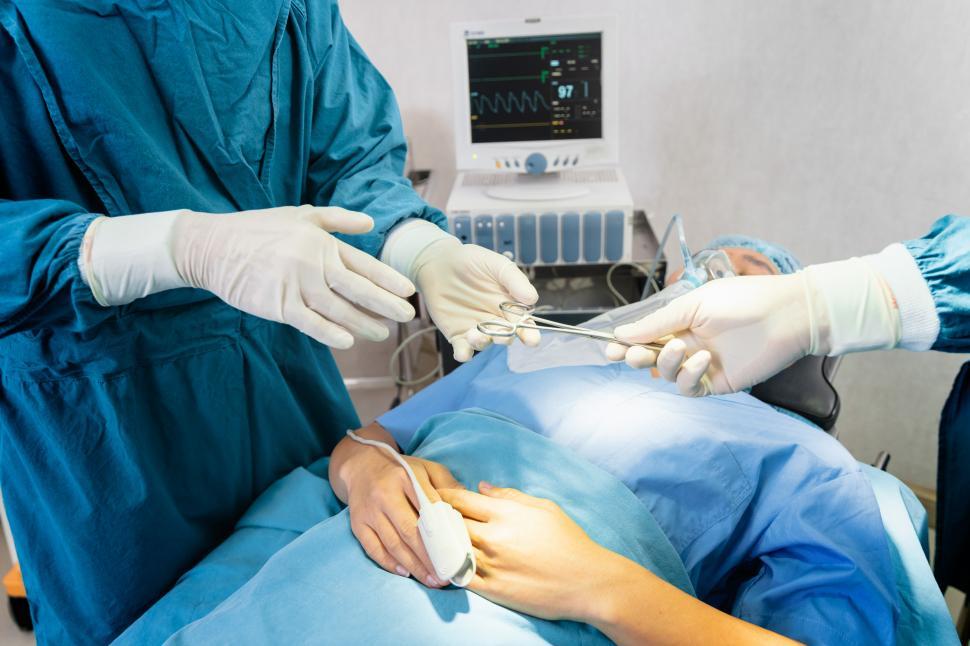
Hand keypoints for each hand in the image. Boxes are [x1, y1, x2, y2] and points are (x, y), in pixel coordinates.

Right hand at [83, 205, 416, 347]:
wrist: (213, 246)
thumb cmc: (259, 229)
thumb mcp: (300, 214)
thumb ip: (338, 219)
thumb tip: (370, 224)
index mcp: (321, 242)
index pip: (364, 264)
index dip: (389, 279)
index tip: (409, 292)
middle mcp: (313, 263)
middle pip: (358, 289)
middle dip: (386, 304)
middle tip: (406, 316)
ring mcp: (295, 286)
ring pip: (338, 310)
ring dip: (364, 323)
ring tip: (382, 333)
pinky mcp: (277, 306)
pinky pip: (310, 323)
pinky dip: (330, 333)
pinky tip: (347, 341)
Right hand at [329, 424, 461, 586]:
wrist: (362, 466)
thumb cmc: (401, 470)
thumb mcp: (426, 468)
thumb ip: (448, 484)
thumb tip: (468, 504)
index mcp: (406, 478)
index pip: (428, 509)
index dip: (443, 534)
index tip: (457, 554)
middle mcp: (385, 494)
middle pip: (409, 531)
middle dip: (429, 558)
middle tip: (445, 576)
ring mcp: (369, 511)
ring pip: (393, 544)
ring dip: (413, 565)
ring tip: (431, 580)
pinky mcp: (358, 524)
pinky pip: (373, 548)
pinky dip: (389, 563)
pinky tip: (405, 573)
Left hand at [414, 239, 540, 361]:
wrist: (438, 263)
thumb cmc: (471, 261)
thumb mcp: (495, 264)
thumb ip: (514, 280)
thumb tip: (532, 299)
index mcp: (510, 306)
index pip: (524, 323)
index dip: (530, 333)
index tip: (531, 340)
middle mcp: (496, 320)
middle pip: (506, 336)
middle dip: (505, 338)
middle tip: (502, 335)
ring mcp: (476, 329)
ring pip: (485, 343)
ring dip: (483, 343)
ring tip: (475, 334)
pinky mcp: (458, 334)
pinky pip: (463, 350)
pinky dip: (463, 354)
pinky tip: (462, 352)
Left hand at [443, 484, 801, 645]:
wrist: (589, 582)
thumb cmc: (568, 540)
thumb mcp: (542, 507)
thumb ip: (507, 495)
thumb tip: (478, 488)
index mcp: (504, 512)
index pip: (458, 499)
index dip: (440, 496)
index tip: (430, 495)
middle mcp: (493, 537)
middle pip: (447, 524)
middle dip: (432, 519)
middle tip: (418, 516)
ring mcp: (491, 565)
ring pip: (448, 550)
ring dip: (434, 545)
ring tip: (422, 540)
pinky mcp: (493, 589)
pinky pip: (460, 578)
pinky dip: (447, 570)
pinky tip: (438, 565)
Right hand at [605, 273, 815, 395]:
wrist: (786, 315)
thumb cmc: (743, 301)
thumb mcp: (692, 305)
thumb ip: (657, 323)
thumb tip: (622, 334)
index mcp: (681, 322)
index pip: (646, 336)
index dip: (626, 344)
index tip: (610, 348)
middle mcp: (689, 344)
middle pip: (651, 359)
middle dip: (638, 357)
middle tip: (633, 355)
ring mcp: (702, 365)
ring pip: (668, 375)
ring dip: (668, 364)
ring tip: (682, 349)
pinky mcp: (718, 383)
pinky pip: (691, 389)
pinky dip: (690, 377)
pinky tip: (703, 360)